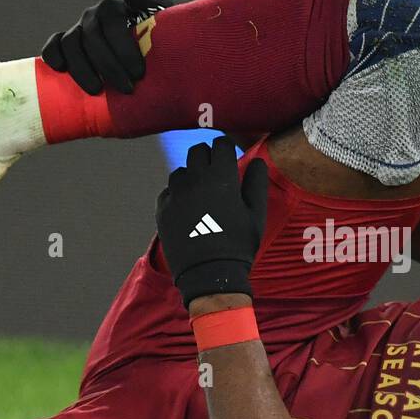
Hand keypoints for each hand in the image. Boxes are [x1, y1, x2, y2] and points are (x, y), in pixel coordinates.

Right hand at [41, 0, 174, 94]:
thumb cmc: (162, 39)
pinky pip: (54, 45)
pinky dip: (54, 55)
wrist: (152, 54)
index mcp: (119, 6)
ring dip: (82, 68)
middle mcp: (96, 14)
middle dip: (108, 65)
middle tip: (127, 88)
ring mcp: (80, 28)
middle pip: (93, 35)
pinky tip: (61, 70)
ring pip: (71, 43)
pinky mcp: (66, 43)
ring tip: (97, 91)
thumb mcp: (167, 21)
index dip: (122, 45)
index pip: (113, 18)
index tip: (139, 73)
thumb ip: (155, 5)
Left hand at [156, 137, 268, 307]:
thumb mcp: (256, 214)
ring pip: (180, 170)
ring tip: (200, 193)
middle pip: (197, 151)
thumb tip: (256, 161)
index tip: (229, 158)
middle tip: (215, 172)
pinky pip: (168, 191)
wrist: (209, 274)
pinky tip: (187, 208)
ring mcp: (175, 194)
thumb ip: (256, 183)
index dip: (226, 150)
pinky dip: (177, 194)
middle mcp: (194, 179)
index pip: (220, 145)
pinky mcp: (163, 209)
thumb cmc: (238, 244)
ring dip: (191, 175)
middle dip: (207, 157)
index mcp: (221, 177)